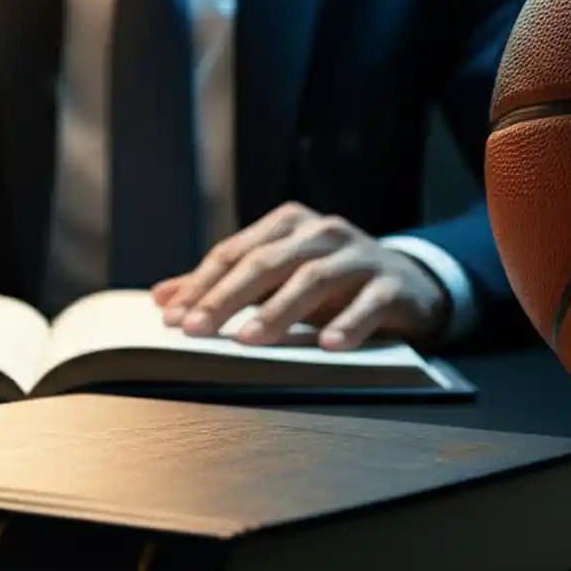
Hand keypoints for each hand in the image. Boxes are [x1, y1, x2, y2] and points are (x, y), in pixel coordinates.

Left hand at [152, 202, 450, 350]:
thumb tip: (161, 298)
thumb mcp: (276, 278)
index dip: (202, 285)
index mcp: (288, 225)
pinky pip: (368, 302)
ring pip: (312, 279)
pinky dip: (347, 323)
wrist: (409, 282)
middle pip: (266, 262)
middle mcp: (322, 231)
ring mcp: (359, 254)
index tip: (174, 318)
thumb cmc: (330, 283)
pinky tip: (326, 346)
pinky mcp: (392, 283)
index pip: (235, 253)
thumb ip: (221, 286)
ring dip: (277, 311)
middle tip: (197, 330)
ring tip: (248, 340)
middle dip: (226, 297)